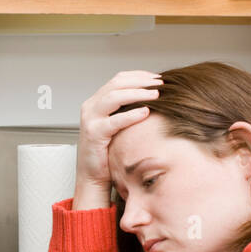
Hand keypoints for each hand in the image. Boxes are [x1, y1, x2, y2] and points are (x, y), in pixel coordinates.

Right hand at [73, 70, 162, 208]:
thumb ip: (127, 110)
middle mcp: (91, 106)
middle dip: (141, 81)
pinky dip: (131, 115)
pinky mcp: (94, 134)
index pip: (118, 79)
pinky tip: (145, 112)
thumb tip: (153, 96)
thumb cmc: (107, 152)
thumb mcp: (117, 125)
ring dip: (137, 93)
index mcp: (97, 101)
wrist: (93, 175)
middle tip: (160, 84)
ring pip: (114, 97)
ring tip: (156, 94)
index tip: (157, 78)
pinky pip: (114, 121)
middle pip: (116, 84)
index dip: (139, 76)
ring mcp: (90, 119)